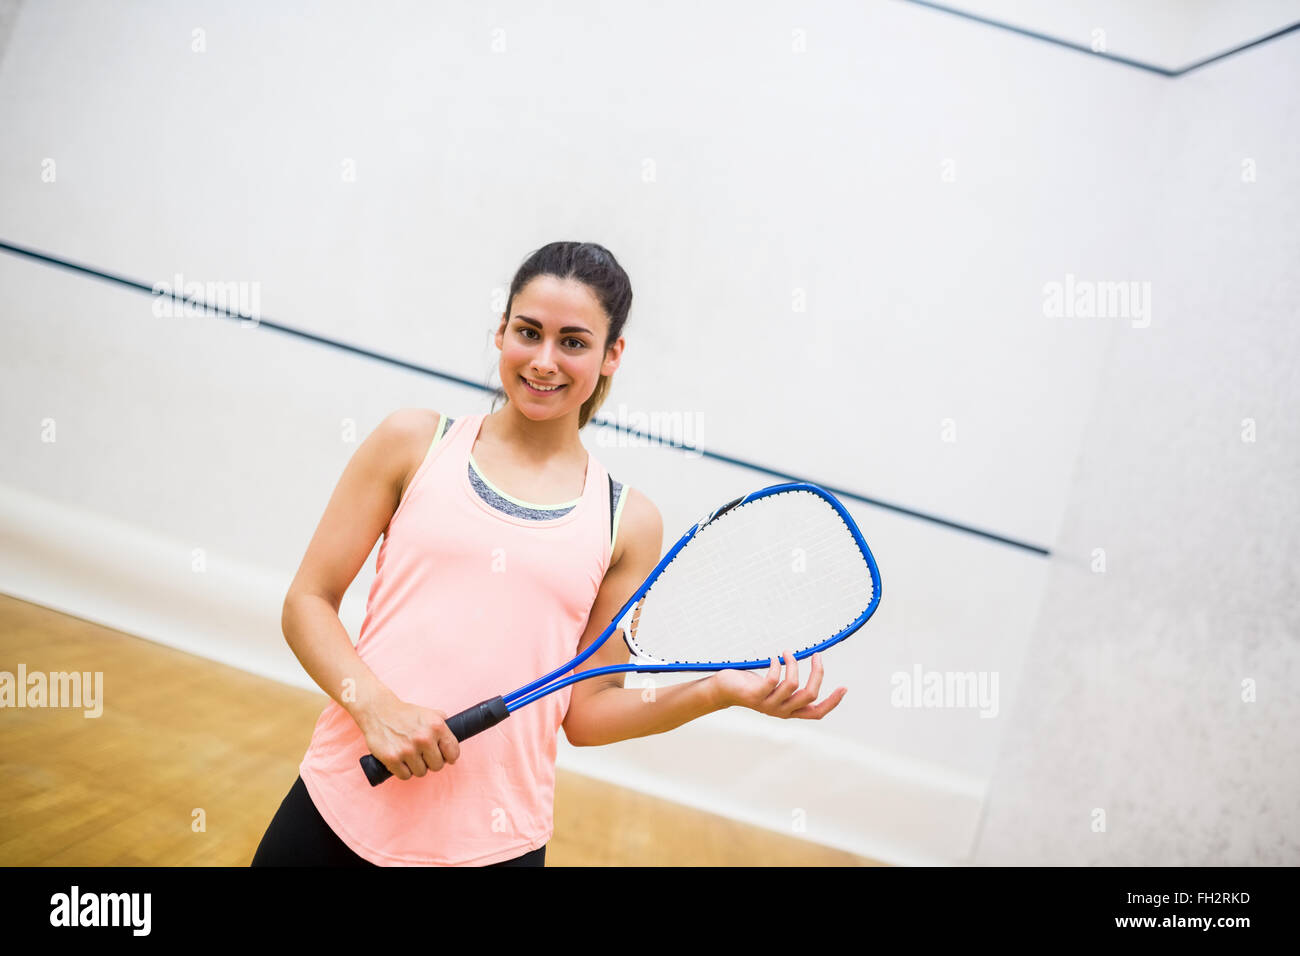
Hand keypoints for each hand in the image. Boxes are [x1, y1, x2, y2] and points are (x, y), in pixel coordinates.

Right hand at [354, 693, 460, 780]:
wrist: (378, 710)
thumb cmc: (405, 713)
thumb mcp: (428, 713)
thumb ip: (443, 723)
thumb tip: (455, 737)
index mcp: (437, 726)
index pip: (453, 752)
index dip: (449, 757)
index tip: (445, 757)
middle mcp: (424, 738)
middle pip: (437, 766)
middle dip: (431, 762)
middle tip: (423, 755)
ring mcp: (408, 749)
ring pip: (421, 773)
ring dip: (416, 767)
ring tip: (410, 756)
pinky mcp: (392, 758)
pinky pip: (405, 776)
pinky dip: (403, 771)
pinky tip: (400, 761)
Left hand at [710, 649, 845, 719]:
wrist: (724, 690)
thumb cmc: (752, 686)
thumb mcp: (776, 688)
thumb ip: (791, 685)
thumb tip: (812, 667)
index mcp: (790, 711)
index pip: (817, 713)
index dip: (833, 702)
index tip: (844, 687)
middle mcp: (782, 711)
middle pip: (810, 695)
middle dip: (817, 673)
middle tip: (817, 655)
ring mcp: (768, 705)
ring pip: (793, 685)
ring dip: (793, 663)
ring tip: (787, 652)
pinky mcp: (755, 696)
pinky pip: (773, 679)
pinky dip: (777, 665)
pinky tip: (773, 658)